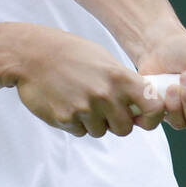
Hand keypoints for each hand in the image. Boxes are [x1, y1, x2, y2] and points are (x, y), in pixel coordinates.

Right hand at [12, 24, 164, 137]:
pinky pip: (80, 131)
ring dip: (93, 122)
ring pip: (101, 131)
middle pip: (125, 128)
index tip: (144, 117)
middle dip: (116, 122)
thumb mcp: (104, 59)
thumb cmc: (72, 54)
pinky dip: (75, 122)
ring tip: (80, 98)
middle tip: (103, 106)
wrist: (32, 55)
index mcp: (120, 77)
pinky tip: (66, 101)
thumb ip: (124, 83)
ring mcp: (85, 108)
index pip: (153, 108)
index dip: (152, 117)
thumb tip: (141, 106)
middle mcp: (106, 95)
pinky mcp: (66, 119)